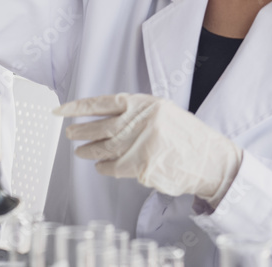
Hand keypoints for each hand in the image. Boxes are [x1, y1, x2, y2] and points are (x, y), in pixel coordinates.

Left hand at [56, 93, 241, 207]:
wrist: (210, 159)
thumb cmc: (185, 136)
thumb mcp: (162, 112)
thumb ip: (135, 112)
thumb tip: (102, 118)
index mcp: (145, 104)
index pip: (103, 103)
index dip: (79, 107)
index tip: (61, 111)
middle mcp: (142, 121)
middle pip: (100, 127)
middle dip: (80, 131)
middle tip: (70, 134)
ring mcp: (142, 144)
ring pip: (104, 148)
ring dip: (89, 151)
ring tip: (81, 152)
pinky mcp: (143, 166)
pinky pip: (114, 167)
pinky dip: (104, 167)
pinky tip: (101, 166)